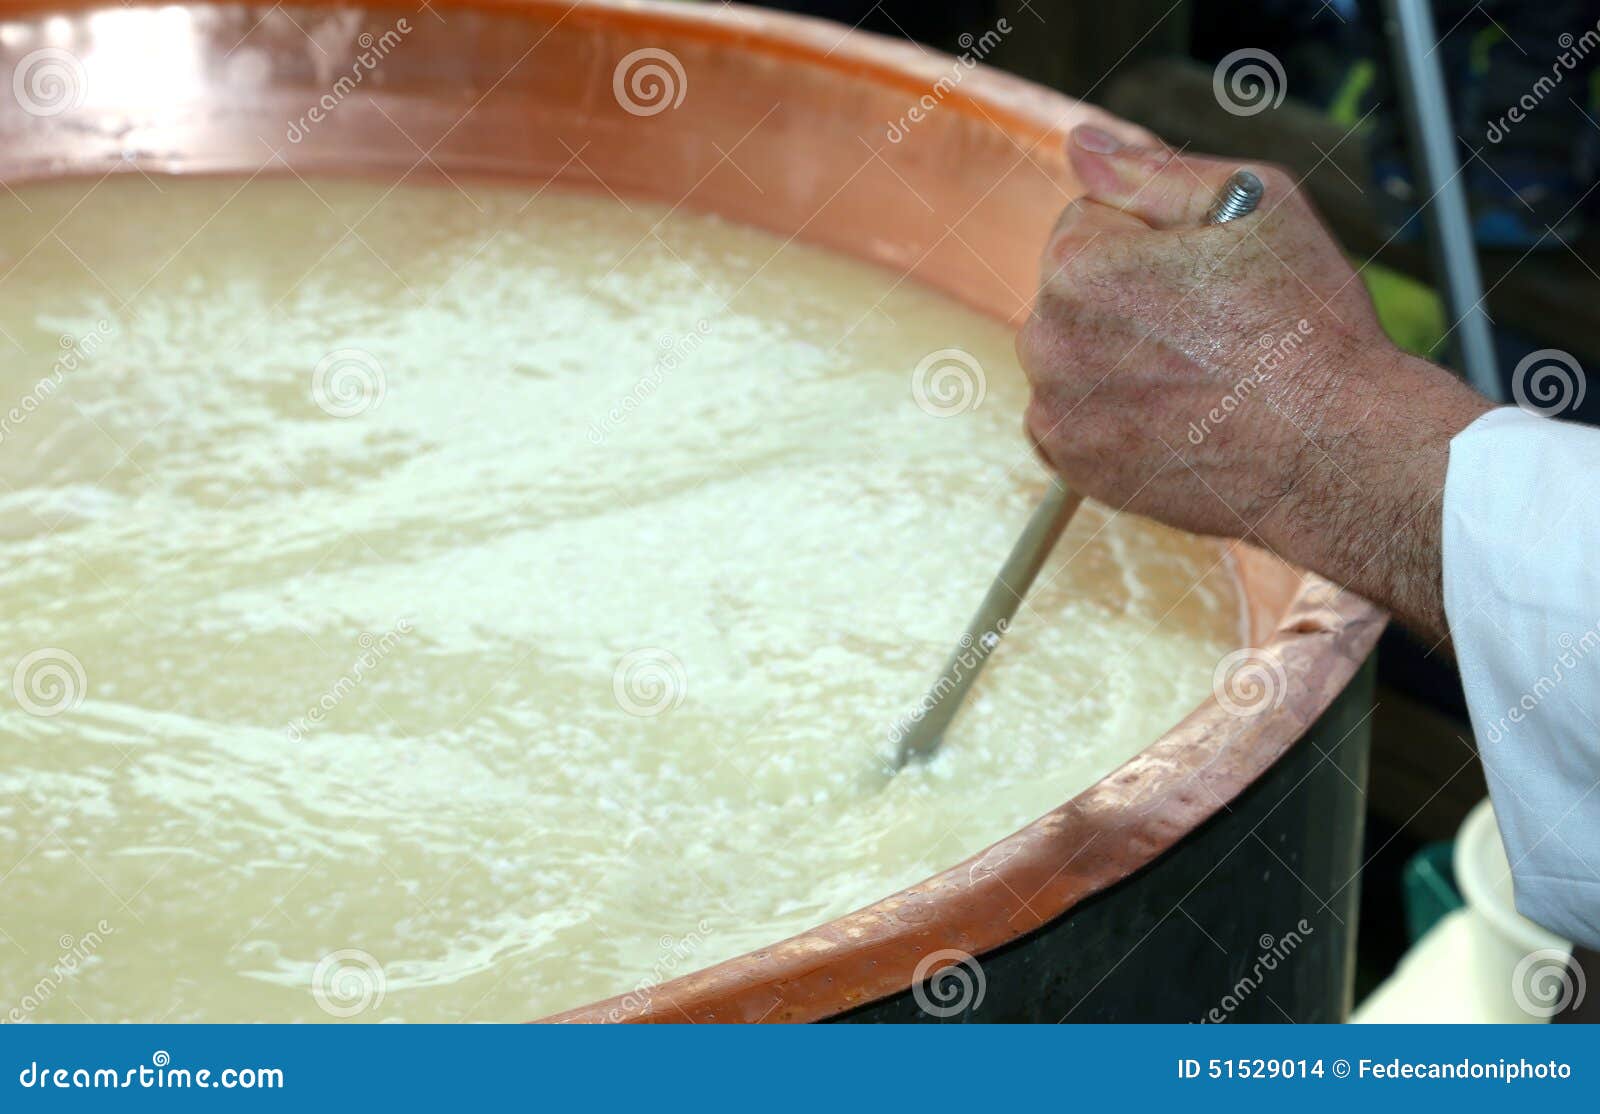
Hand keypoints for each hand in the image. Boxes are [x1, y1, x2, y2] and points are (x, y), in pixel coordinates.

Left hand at [1017, 126, 1492, 638]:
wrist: (1332, 450)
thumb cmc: (1304, 324)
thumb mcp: (1252, 203)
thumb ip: (1151, 171)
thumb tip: (1081, 145)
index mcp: (1078, 265)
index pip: (1089, 220)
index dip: (1154, 237)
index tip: (1207, 273)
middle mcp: (1047, 341)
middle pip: (1074, 290)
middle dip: (1127, 293)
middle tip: (1209, 327)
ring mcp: (1056, 412)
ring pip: (1075, 353)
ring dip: (1117, 353)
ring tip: (1197, 373)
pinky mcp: (1074, 465)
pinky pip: (1076, 417)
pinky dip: (1113, 412)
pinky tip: (1173, 414)